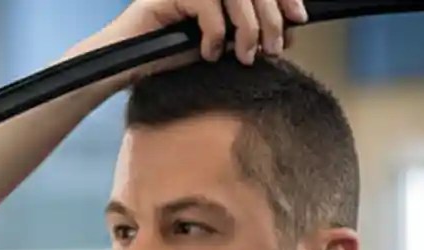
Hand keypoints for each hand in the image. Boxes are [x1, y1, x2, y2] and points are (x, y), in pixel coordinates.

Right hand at [69, 0, 306, 93]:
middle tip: (273, 48)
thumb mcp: (220, 47)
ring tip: (246, 56)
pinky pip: (205, 4)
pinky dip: (214, 31)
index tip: (298, 20)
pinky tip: (208, 54)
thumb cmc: (168, 60)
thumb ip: (247, 35)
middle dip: (270, 17)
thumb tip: (286, 32)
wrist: (125, 69)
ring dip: (248, 26)